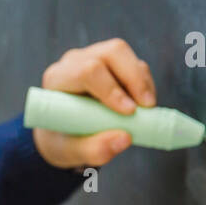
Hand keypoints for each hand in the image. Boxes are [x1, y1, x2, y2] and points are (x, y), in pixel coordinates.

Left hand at [31, 38, 157, 169]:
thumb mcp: (71, 152)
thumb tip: (125, 138)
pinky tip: (143, 106)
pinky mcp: (109, 62)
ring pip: (123, 53)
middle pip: (111, 52)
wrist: (62, 134)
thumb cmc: (63, 141)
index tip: (129, 112)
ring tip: (146, 109)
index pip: (88, 71)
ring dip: (142, 81)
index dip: (112, 89)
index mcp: (57, 79)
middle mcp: (74, 62)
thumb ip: (94, 150)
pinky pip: (133, 63)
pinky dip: (145, 83)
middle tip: (147, 108)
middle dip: (135, 78)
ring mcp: (92, 57)